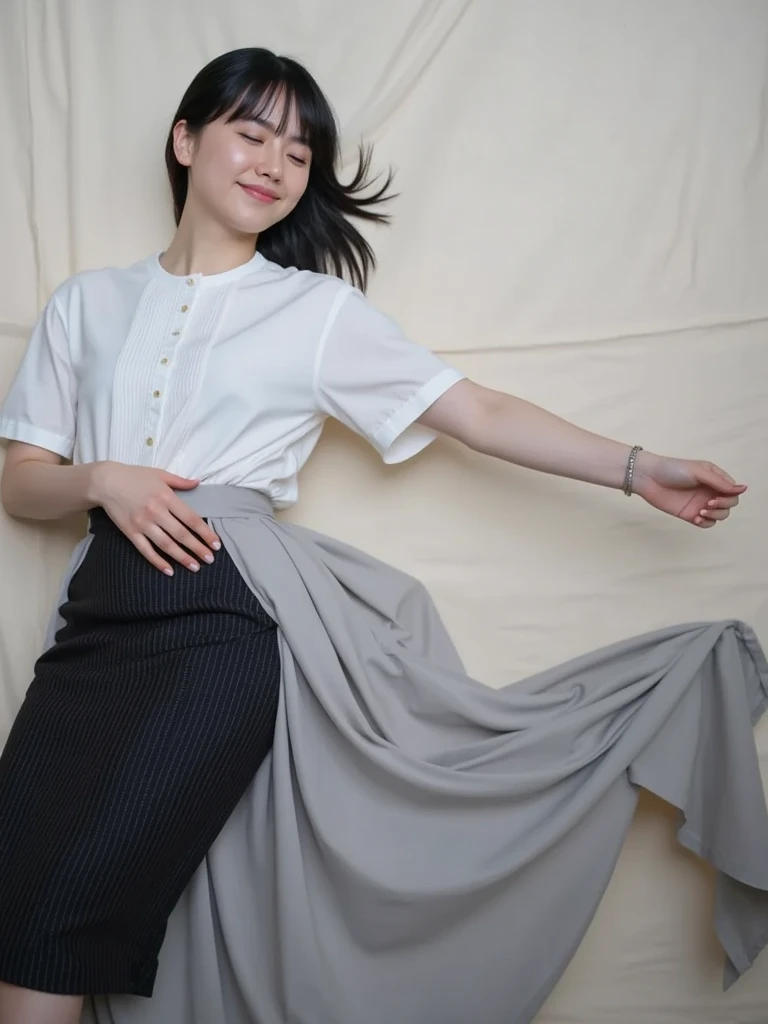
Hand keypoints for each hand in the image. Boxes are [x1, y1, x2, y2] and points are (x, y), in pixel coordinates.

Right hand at [89, 462, 219, 573]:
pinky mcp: (130, 532)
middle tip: (210, 559)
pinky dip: (158, 561)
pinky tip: (169, 570)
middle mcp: (156, 512)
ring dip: (182, 557)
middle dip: (198, 548)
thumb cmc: (134, 476)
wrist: (105, 482)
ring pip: (166, 545)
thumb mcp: (160, 474)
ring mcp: (143, 524)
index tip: (215, 544)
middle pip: (181, 534)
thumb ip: (180, 481)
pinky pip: (146, 550)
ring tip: (195, 567)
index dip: (205, 533)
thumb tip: (198, 483)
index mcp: (167, 497)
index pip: (191, 519)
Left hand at [633, 452, 746, 527]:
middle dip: (724, 506)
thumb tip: (744, 489)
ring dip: (716, 515)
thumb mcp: (699, 472)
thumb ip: (720, 482)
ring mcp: (700, 503)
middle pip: (729, 504)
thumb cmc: (673, 469)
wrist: (648, 478)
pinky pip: (706, 523)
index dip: (730, 496)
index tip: (717, 496)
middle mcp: (709, 491)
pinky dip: (706, 522)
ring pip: (720, 515)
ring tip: (702, 510)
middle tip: (709, 503)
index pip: (733, 491)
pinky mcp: (690, 514)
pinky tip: (697, 517)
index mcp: (714, 478)